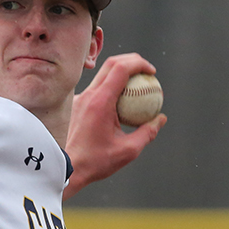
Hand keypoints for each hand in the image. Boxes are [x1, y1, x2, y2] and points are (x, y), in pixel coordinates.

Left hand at [64, 53, 166, 198]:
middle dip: (132, 61)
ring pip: (103, 74)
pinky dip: (111, 88)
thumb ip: (148, 133)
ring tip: (136, 84)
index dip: (139, 64)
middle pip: (112, 64)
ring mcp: (81, 98)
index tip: (152, 72)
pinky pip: (97, 89)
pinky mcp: (77, 104)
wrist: (68, 168)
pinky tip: (120, 102)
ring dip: (121, 73)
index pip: (121, 68)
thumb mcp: (128, 151)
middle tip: (147, 71)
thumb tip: (161, 119)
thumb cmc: (97, 162)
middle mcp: (89, 95)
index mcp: (101, 101)